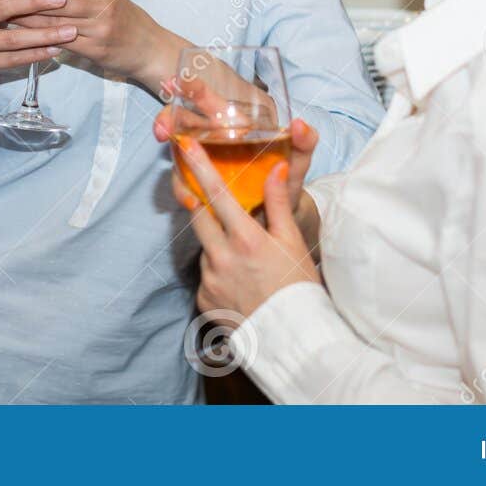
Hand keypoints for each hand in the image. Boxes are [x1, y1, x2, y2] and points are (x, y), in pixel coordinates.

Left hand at [11, 0, 183, 92]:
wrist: (149, 50)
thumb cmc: (126, 18)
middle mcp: (104, 9)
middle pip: (62, 1)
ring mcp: (98, 31)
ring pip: (55, 23)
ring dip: (27, 18)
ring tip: (4, 11)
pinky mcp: (92, 51)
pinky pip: (60, 42)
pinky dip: (39, 37)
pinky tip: (22, 34)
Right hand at [154, 76, 321, 208]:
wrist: (279, 214)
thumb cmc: (284, 177)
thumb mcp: (296, 160)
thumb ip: (304, 142)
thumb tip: (299, 124)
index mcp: (233, 123)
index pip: (207, 100)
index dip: (191, 90)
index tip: (176, 81)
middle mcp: (211, 137)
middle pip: (182, 121)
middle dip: (167, 120)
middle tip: (161, 129)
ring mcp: (202, 161)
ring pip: (178, 154)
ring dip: (175, 164)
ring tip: (182, 173)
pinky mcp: (197, 185)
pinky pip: (183, 183)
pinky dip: (183, 190)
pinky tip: (191, 200)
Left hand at [171, 133, 320, 326]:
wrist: (293, 340)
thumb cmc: (299, 288)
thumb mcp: (293, 242)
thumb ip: (279, 203)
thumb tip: (276, 166)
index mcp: (246, 238)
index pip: (217, 194)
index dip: (200, 167)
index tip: (186, 146)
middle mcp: (222, 257)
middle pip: (197, 216)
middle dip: (195, 200)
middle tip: (198, 193)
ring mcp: (209, 280)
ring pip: (204, 248)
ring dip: (216, 244)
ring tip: (244, 260)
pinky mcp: (203, 301)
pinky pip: (205, 277)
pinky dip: (217, 273)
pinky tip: (239, 283)